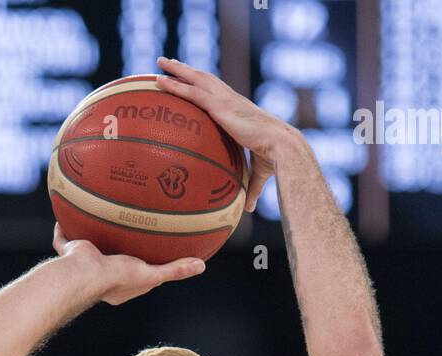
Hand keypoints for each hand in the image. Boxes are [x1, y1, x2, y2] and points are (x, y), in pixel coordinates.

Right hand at [52, 223, 204, 306]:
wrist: (85, 274)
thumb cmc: (117, 278)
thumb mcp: (152, 273)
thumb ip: (175, 270)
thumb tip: (201, 266)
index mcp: (121, 284)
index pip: (136, 274)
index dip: (145, 264)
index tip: (154, 253)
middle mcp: (102, 274)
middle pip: (112, 257)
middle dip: (118, 247)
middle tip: (128, 232)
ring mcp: (85, 262)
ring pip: (89, 245)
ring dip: (93, 234)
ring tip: (100, 216)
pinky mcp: (71, 251)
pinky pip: (65, 237)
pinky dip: (64, 228)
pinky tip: (66, 210)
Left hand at [155, 56, 295, 212]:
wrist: (281, 147)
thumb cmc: (274, 159)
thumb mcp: (259, 173)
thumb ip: (251, 188)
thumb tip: (249, 209)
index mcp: (238, 109)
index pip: (217, 92)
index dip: (204, 85)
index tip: (192, 80)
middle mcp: (231, 99)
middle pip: (204, 78)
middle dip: (186, 69)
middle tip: (168, 63)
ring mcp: (225, 99)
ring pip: (196, 78)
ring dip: (177, 69)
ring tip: (160, 62)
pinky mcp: (221, 106)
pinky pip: (192, 93)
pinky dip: (175, 85)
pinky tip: (160, 81)